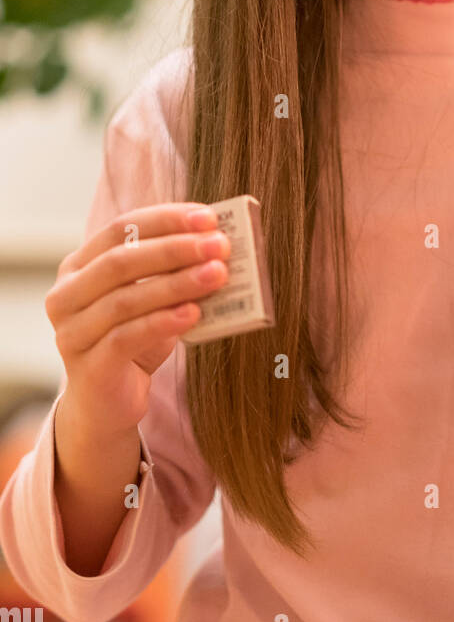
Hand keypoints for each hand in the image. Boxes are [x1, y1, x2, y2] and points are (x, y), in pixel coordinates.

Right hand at [46, 203, 229, 439]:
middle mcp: (66, 295)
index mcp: (78, 266)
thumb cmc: (134, 339)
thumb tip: (218, 242)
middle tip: (219, 245)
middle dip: (176, 248)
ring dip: (177, 283)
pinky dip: (163, 322)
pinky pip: (126, 337)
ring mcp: (71, 333)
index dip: (165, 219)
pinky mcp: (88, 368)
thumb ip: (172, 269)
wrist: (106, 404)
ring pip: (125, 299)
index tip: (208, 217)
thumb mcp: (151, 297)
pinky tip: (194, 313)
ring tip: (217, 275)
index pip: (120, 228)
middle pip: (121, 261)